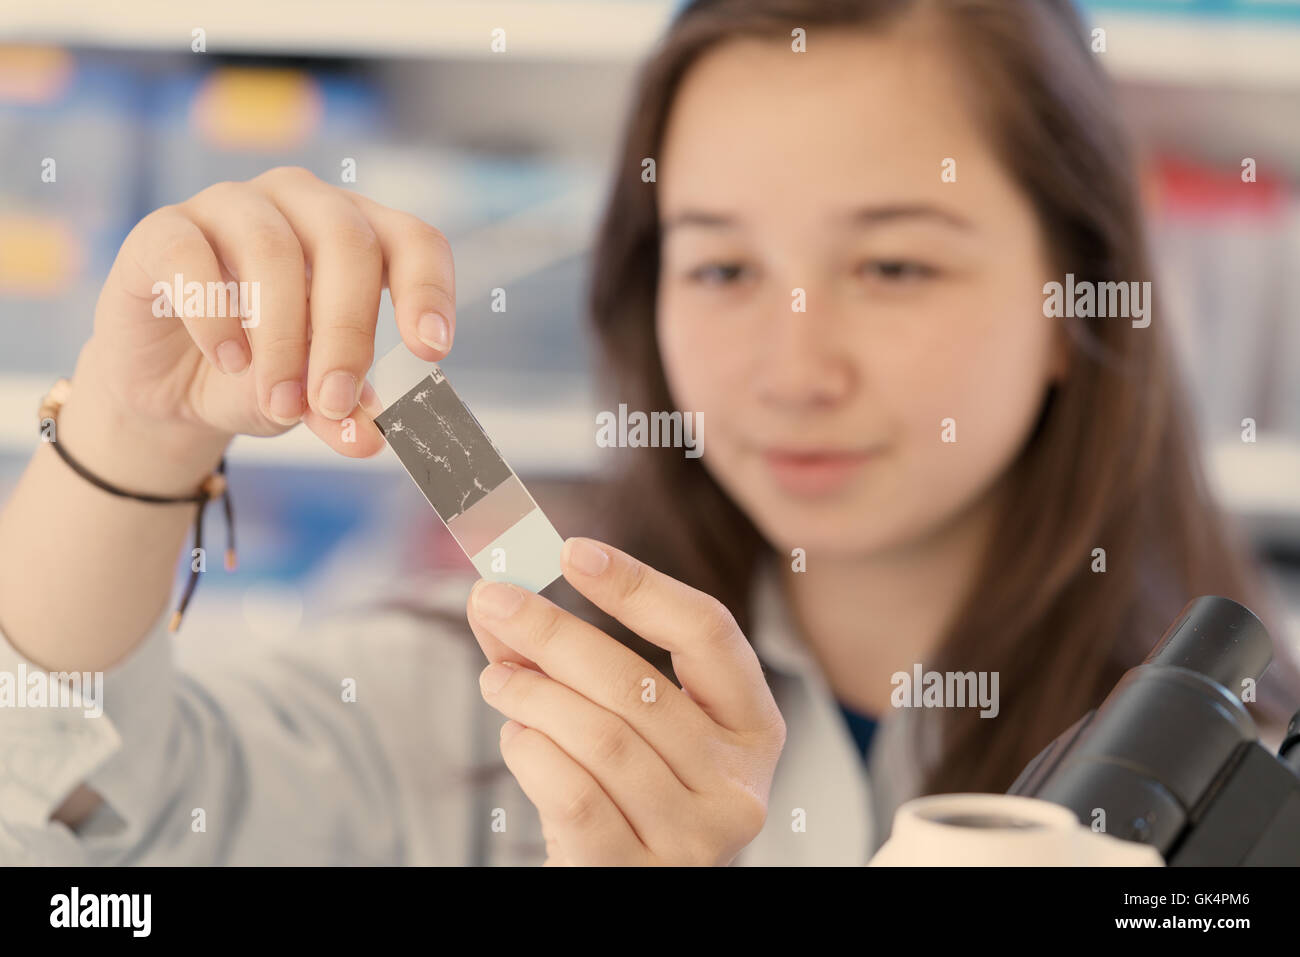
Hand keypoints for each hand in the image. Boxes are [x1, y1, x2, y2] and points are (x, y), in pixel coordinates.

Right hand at [78, 166, 455, 462]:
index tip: (431, 351)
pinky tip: (227, 361)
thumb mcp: (312, 402)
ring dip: (282, 336)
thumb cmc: (263, 377)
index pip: (414, 240)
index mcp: (358, 234)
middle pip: (347, 242)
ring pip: (272, 248)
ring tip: (279, 401)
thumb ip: (343, 414)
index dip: (429, 289)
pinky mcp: (162, 230)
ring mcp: (230, 206)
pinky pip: (190, 255)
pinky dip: (213, 316)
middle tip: (335, 401)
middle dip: (347, 331)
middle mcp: (301, 203)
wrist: (172, 388)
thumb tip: (369, 439)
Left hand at [466, 537, 786, 865]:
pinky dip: (531, 755)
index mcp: (753, 728)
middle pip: (639, 683)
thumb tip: (497, 591)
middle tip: (492, 599)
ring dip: (532, 695)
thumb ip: (563, 656)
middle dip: (553, 632)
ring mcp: (696, 839)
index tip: (571, 552)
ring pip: (602, 738)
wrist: (619, 886)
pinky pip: (574, 796)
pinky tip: (519, 738)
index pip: (708, 631)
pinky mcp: (640, 877)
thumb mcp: (616, 717)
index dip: (640, 584)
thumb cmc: (621, 793)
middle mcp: (739, 785)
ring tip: (498, 679)